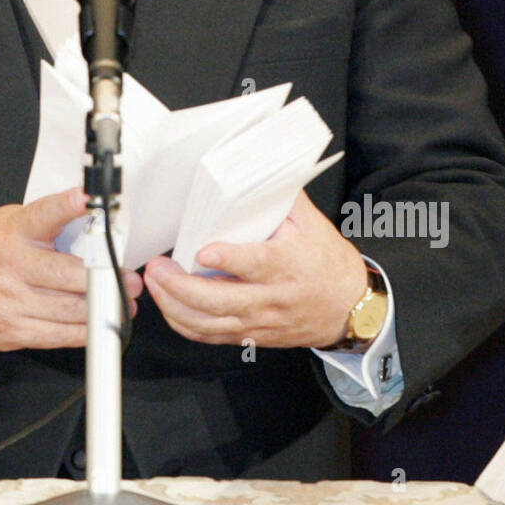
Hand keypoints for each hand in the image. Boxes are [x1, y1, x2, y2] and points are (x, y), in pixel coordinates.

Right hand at [0, 187, 141, 349]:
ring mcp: (10, 301)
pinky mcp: (11, 330)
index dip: (68, 204)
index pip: (44, 214)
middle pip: (70, 275)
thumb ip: (46, 227)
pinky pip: (58, 335)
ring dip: (103, 309)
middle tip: (128, 280)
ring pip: (70, 310)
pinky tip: (99, 325)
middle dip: (107, 279)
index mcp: (13, 232)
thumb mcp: (8, 223)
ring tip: (123, 303)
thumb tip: (93, 227)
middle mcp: (12, 266)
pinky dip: (84, 331)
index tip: (88, 197)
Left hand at [143, 189, 367, 349]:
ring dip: (175, 306)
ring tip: (156, 284)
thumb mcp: (311, 222)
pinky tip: (169, 306)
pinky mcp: (252, 335)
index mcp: (287, 265)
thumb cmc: (328, 263)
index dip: (228, 259)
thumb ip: (278, 197)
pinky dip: (185, 324)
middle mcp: (271, 297)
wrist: (349, 307)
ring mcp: (259, 320)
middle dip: (182, 287)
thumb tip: (253, 167)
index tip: (204, 252)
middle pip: (221, 301)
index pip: (255, 264)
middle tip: (159, 268)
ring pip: (210, 324)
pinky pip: (211, 337)